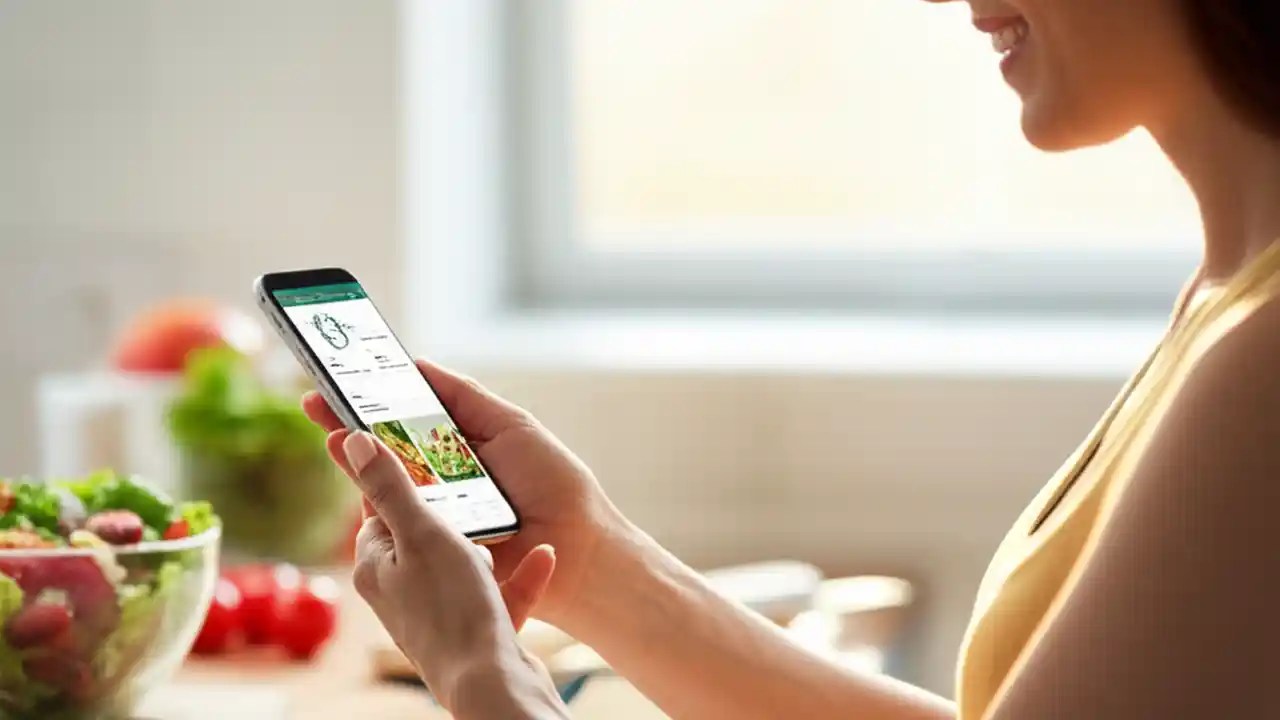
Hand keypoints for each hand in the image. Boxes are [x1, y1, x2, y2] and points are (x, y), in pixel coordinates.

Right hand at [302, 360, 626, 625]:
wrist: (578, 546)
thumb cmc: (554, 483)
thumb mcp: (508, 425)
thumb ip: (462, 397)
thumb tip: (414, 364)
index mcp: (460, 446)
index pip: (408, 419)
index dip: (375, 400)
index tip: (342, 378)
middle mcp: (444, 478)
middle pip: (387, 449)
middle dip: (350, 424)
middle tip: (315, 401)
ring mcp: (438, 510)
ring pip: (386, 482)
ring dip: (356, 459)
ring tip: (331, 431)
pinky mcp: (436, 542)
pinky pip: (399, 518)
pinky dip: (377, 496)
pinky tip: (359, 469)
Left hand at [340, 430, 565, 716]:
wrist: (494, 686)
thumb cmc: (452, 610)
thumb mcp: (422, 534)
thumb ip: (391, 487)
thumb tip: (352, 441)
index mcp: (377, 566)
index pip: (379, 509)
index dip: (402, 480)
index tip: (427, 454)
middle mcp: (401, 593)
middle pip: (426, 534)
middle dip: (459, 513)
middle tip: (481, 492)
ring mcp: (439, 615)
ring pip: (467, 565)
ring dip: (496, 545)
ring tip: (514, 526)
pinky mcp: (476, 633)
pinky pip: (500, 594)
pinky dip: (521, 576)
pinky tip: (543, 558)